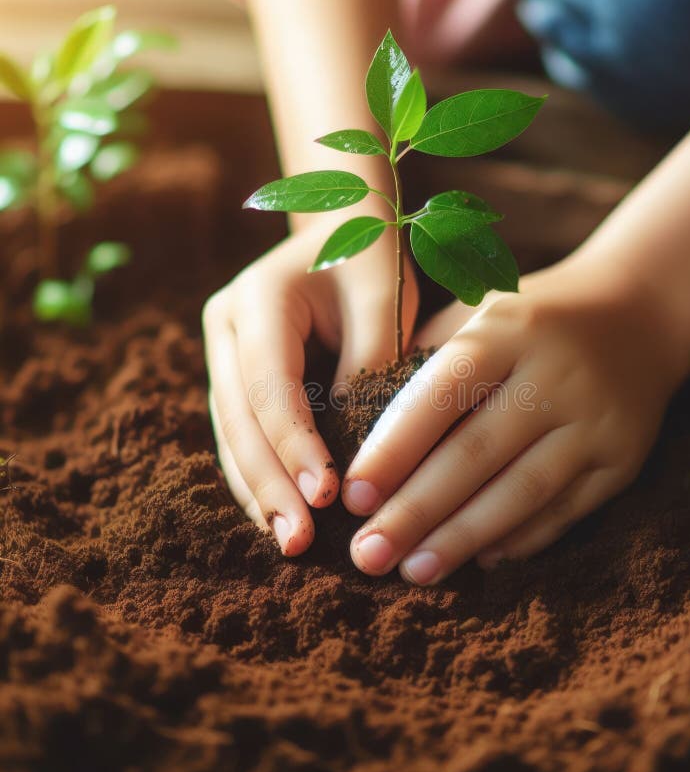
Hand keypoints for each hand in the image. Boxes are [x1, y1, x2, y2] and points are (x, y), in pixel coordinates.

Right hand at [203, 213, 417, 555]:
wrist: (343, 230)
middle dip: (268, 483)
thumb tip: (356, 454)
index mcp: (258, 298)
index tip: (324, 494)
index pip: (268, 384)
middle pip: (239, 418)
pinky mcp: (238, 376)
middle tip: (297, 541)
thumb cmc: (370, 260)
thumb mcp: (382, 300)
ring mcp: (225, 352)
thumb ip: (368, 368)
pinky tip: (279, 515)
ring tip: (288, 542)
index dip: (293, 444)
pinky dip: (261, 475)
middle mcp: (227, 326)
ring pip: (232, 433)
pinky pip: (243, 433)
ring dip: (258, 490)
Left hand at [341, 257, 678, 582]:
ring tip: (413, 572)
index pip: (440, 396)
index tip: (352, 499)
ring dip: (462, 538)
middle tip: (366, 555)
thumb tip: (359, 429)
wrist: (639, 316)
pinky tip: (476, 559)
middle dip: (416, 511)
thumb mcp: (478, 313)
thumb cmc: (531, 320)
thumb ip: (423, 359)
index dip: (393, 451)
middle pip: (476, 454)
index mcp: (507, 331)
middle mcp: (556, 375)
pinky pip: (565, 510)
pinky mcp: (624, 459)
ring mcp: (596, 421)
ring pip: (521, 492)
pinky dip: (517, 539)